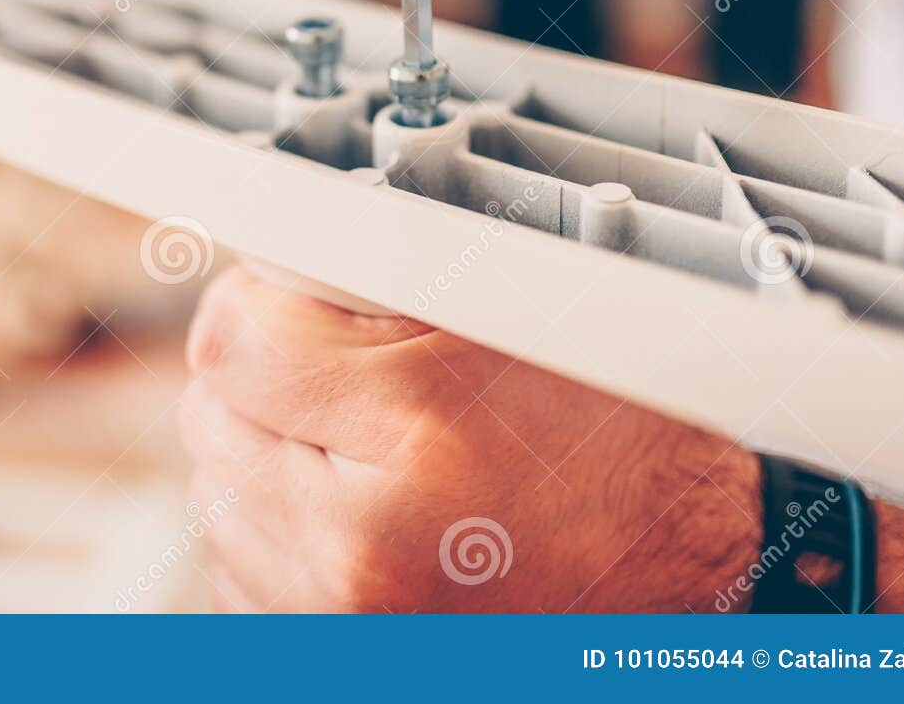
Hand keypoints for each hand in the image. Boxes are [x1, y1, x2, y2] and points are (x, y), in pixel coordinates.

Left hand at [179, 268, 761, 611]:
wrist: (693, 586)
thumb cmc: (628, 450)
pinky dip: (276, 532)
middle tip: (339, 369)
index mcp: (416, 430)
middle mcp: (358, 543)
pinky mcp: (334, 654)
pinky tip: (355, 509)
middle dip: (261, 378)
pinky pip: (240, 570)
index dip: (258, 302)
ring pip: (218, 495)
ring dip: (265, 456)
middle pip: (210, 418)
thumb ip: (391, 275)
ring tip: (362, 446)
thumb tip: (286, 251)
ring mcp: (339, 617)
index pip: (232, 341)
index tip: (292, 301)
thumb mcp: (526, 321)